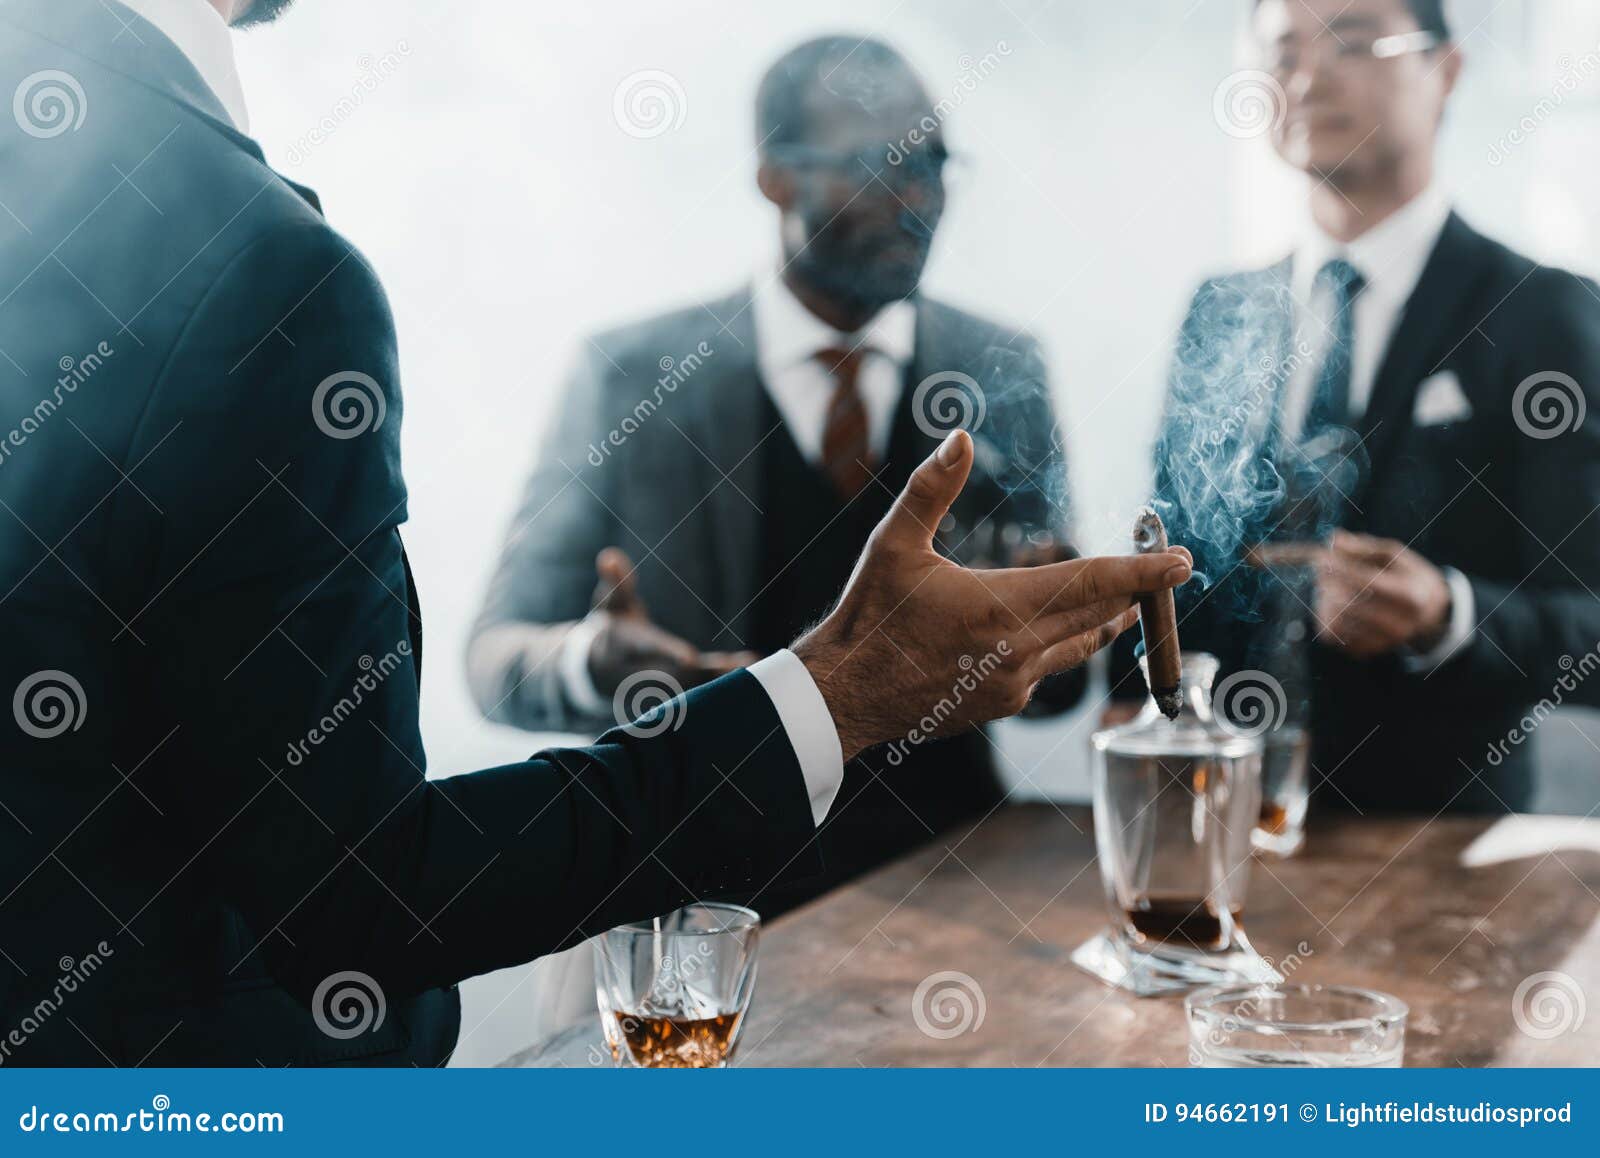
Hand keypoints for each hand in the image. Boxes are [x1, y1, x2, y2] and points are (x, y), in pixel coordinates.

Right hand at [585, 548, 758, 697]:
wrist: (599, 668)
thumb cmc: (612, 626)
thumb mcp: (610, 603)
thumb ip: (616, 583)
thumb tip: (609, 557)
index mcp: (624, 645)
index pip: (648, 649)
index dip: (669, 653)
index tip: (690, 658)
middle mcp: (639, 670)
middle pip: (675, 675)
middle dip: (704, 672)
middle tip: (735, 665)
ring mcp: (654, 687)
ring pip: (689, 687)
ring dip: (718, 680)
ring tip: (751, 667)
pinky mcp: (669, 694)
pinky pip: (696, 692)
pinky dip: (719, 687)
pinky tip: (749, 681)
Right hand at [793, 431, 1192, 759]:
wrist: (844, 697)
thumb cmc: (868, 617)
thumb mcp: (894, 544)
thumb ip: (932, 489)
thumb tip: (959, 437)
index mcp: (1002, 608)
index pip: (1093, 584)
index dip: (1142, 570)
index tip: (1182, 560)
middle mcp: (1019, 652)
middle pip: (1099, 617)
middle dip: (1137, 590)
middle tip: (1169, 569)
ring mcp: (1013, 685)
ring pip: (1078, 648)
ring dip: (1107, 622)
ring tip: (1128, 606)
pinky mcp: (1001, 705)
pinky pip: (1047, 670)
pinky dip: (1062, 646)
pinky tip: (1054, 636)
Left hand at [1313, 530, 1451, 659]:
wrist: (1427, 612)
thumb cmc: (1405, 576)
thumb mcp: (1394, 555)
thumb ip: (1364, 547)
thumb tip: (1334, 539)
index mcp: (1411, 596)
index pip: (1368, 583)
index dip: (1340, 568)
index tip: (1322, 556)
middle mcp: (1400, 624)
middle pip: (1350, 603)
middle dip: (1328, 581)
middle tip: (1319, 567)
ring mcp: (1383, 641)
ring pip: (1336, 620)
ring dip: (1324, 598)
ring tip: (1327, 584)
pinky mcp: (1365, 651)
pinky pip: (1331, 635)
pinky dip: (1324, 615)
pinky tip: (1332, 602)